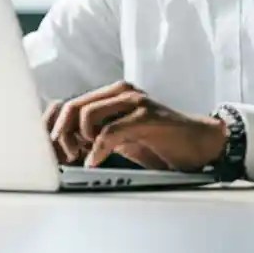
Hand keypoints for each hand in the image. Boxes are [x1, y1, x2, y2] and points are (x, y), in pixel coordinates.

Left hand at [48, 81, 227, 171]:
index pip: (70, 104)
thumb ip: (96, 136)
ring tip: (86, 157)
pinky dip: (98, 149)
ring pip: (87, 114)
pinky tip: (96, 161)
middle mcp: (120, 92)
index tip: (53, 152)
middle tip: (66, 157)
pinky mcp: (146, 116)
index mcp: (111, 94)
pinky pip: (110, 131)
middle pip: (72, 107)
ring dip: (80, 141)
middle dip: (62, 135)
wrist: (200, 143)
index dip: (56, 128)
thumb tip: (64, 147)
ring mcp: (134, 101)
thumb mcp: (122, 138)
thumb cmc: (161, 142)